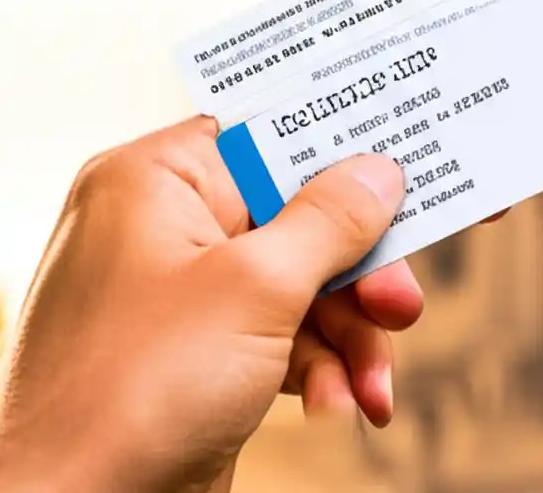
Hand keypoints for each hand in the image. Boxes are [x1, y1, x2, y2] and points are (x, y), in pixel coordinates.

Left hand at [0, 117, 417, 491]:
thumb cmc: (129, 395)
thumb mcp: (256, 290)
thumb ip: (330, 222)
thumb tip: (379, 172)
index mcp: (155, 182)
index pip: (271, 138)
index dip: (345, 153)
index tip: (413, 160)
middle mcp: (166, 229)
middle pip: (302, 220)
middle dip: (358, 276)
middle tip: (400, 304)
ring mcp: (184, 296)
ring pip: (304, 287)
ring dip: (350, 338)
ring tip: (369, 383)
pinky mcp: (202, 354)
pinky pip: (284, 337)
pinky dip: (321, 370)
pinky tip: (338, 404)